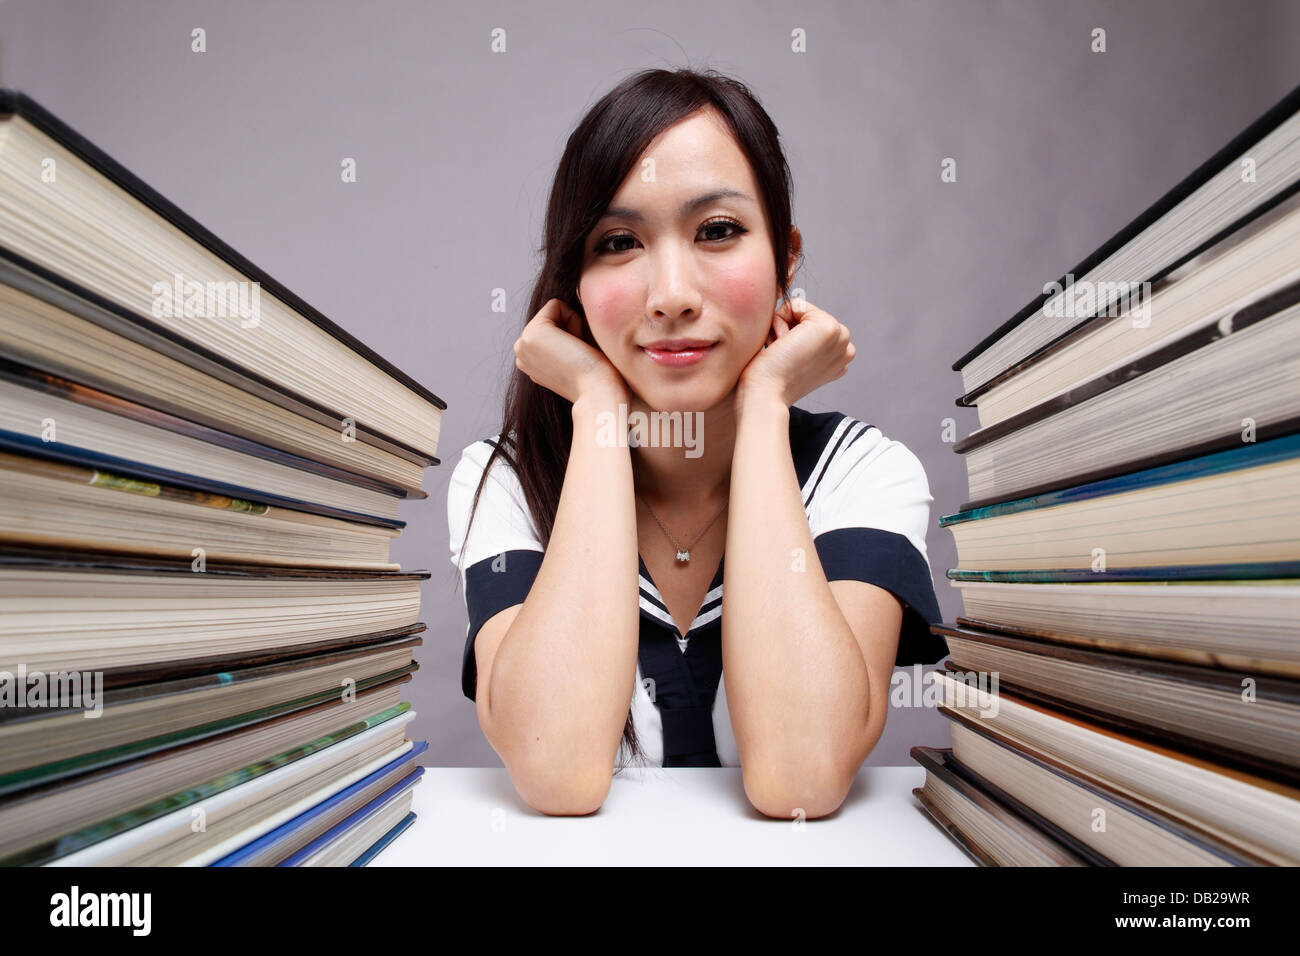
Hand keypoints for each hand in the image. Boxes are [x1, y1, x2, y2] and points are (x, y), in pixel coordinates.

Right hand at [513, 298, 629, 404]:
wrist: (598, 393)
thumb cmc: (598, 378)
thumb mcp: (573, 357)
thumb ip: (564, 338)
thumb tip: (574, 308)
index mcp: (529, 361)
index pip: (551, 326)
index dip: (572, 335)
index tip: (578, 359)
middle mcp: (521, 353)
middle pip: (551, 316)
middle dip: (571, 328)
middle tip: (579, 356)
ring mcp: (522, 343)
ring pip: (554, 310)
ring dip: (573, 326)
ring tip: (578, 353)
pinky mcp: (532, 333)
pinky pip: (556, 305)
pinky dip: (573, 319)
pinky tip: (577, 345)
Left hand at [736, 297, 855, 406]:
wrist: (765, 394)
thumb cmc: (769, 382)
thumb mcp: (794, 360)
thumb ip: (803, 341)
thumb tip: (791, 313)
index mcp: (840, 360)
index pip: (811, 329)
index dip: (792, 341)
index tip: (788, 363)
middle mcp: (845, 349)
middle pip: (807, 317)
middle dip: (788, 331)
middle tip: (783, 358)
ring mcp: (841, 337)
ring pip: (800, 310)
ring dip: (783, 327)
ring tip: (782, 353)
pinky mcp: (829, 326)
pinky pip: (795, 304)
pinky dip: (779, 321)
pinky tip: (781, 345)